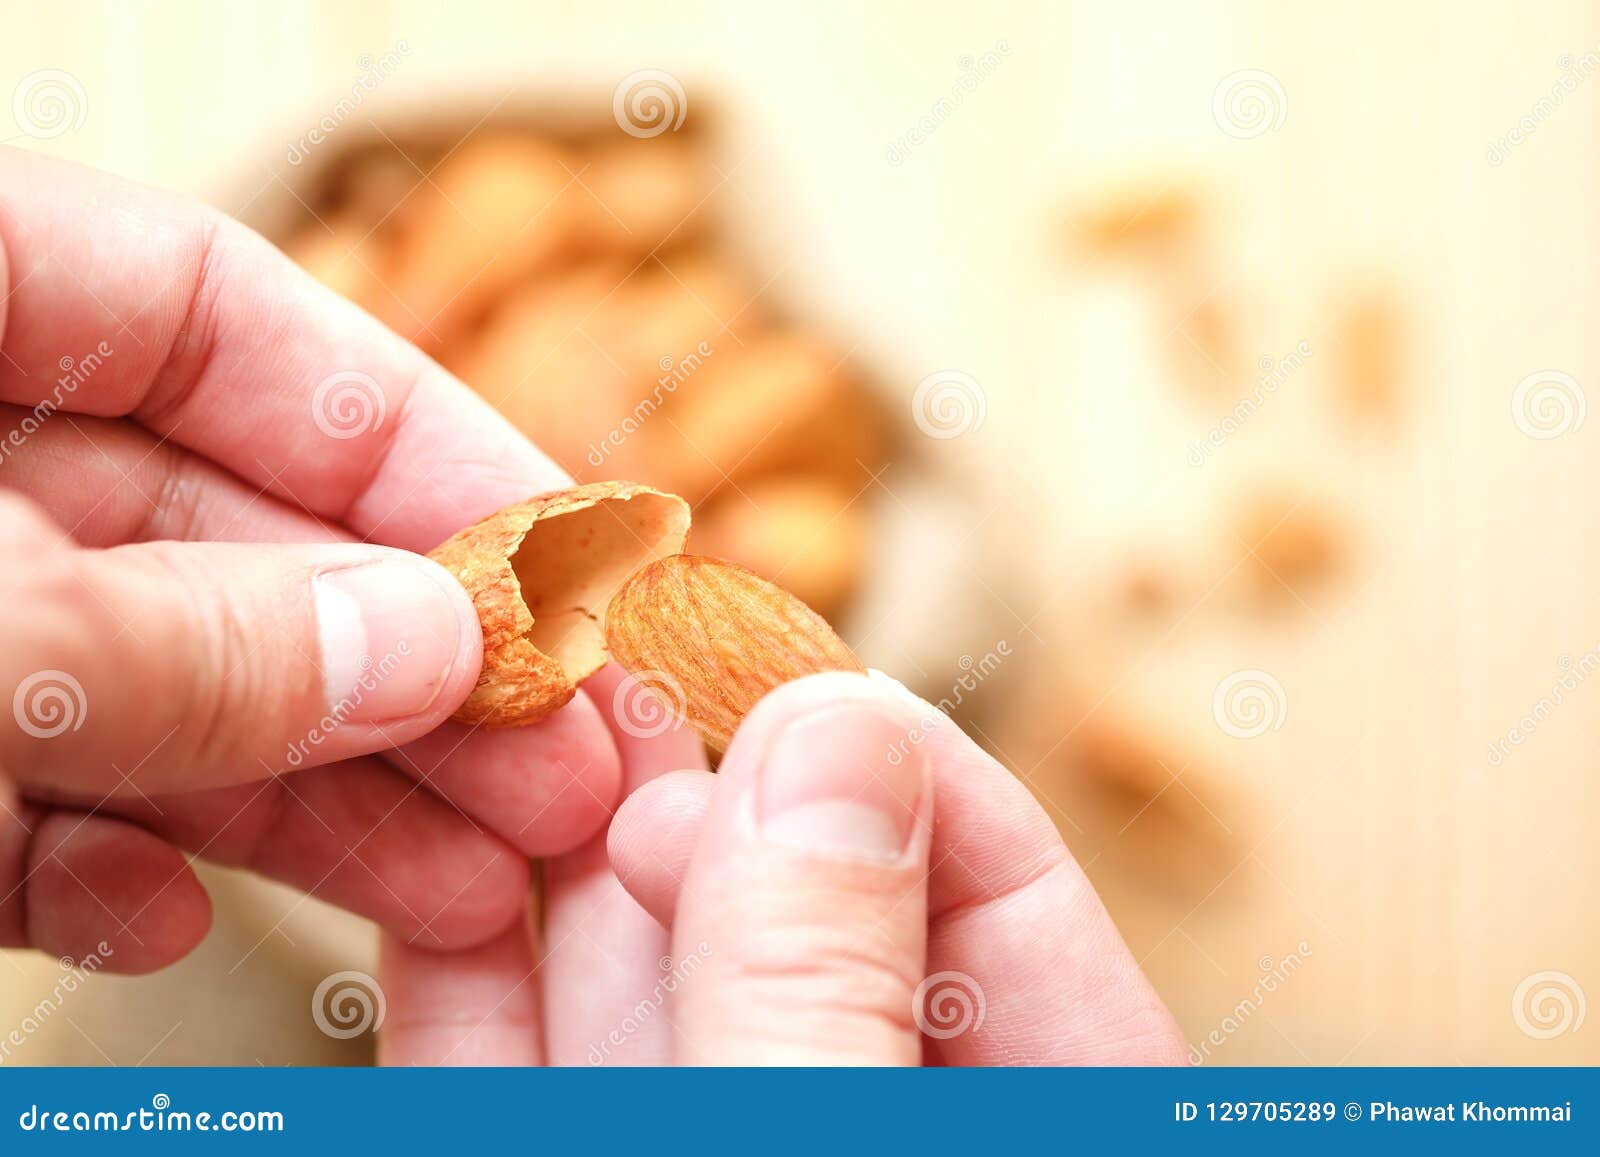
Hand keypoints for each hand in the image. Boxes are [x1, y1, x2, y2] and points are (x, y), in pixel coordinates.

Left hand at [0, 148, 626, 971]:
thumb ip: (192, 647)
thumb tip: (431, 645)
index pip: (210, 311)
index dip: (414, 433)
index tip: (567, 562)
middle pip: (216, 533)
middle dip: (404, 672)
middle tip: (561, 769)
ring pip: (144, 685)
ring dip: (312, 796)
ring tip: (471, 882)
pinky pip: (10, 798)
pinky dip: (103, 866)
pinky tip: (169, 917)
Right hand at [378, 672, 1186, 1064]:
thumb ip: (832, 990)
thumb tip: (835, 731)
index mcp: (1028, 1119)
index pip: (1011, 907)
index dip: (895, 762)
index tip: (784, 662)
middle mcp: (877, 1116)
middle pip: (812, 932)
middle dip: (715, 790)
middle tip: (633, 652)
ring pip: (658, 1000)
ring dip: (584, 857)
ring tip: (537, 709)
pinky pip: (523, 1089)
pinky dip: (478, 984)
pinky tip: (447, 877)